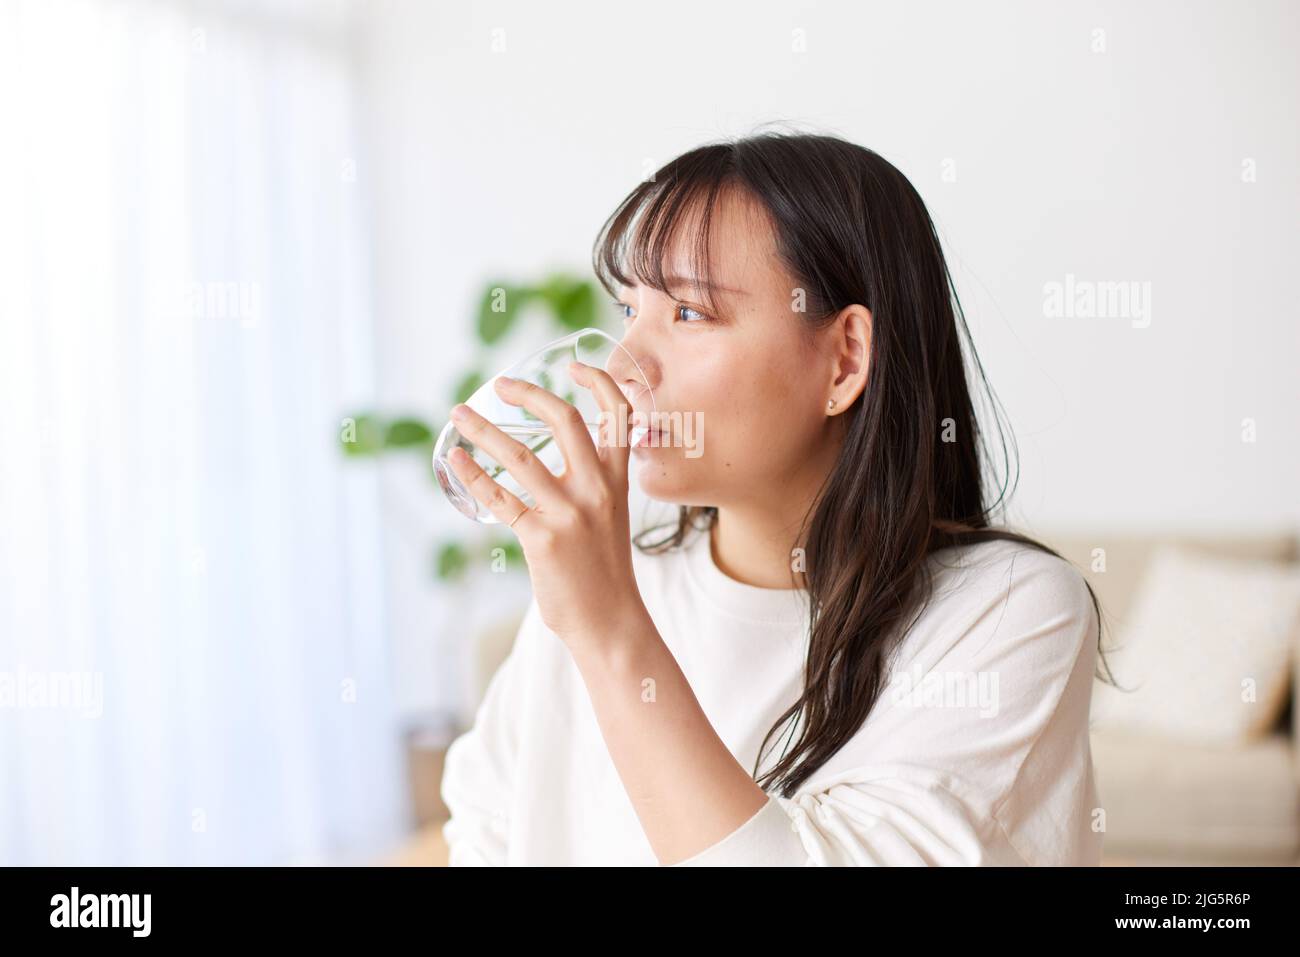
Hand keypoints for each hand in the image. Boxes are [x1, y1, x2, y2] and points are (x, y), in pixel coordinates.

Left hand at [446, 361, 648, 645]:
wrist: (611, 622)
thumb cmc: (604, 573)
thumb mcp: (610, 519)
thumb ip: (588, 489)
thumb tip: (544, 470)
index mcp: (617, 481)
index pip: (617, 415)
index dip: (597, 381)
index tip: (571, 364)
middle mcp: (597, 490)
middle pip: (565, 420)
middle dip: (529, 394)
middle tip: (499, 384)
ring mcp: (569, 513)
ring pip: (520, 456)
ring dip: (482, 430)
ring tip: (458, 415)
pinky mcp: (541, 539)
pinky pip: (499, 498)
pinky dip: (472, 475)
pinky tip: (456, 462)